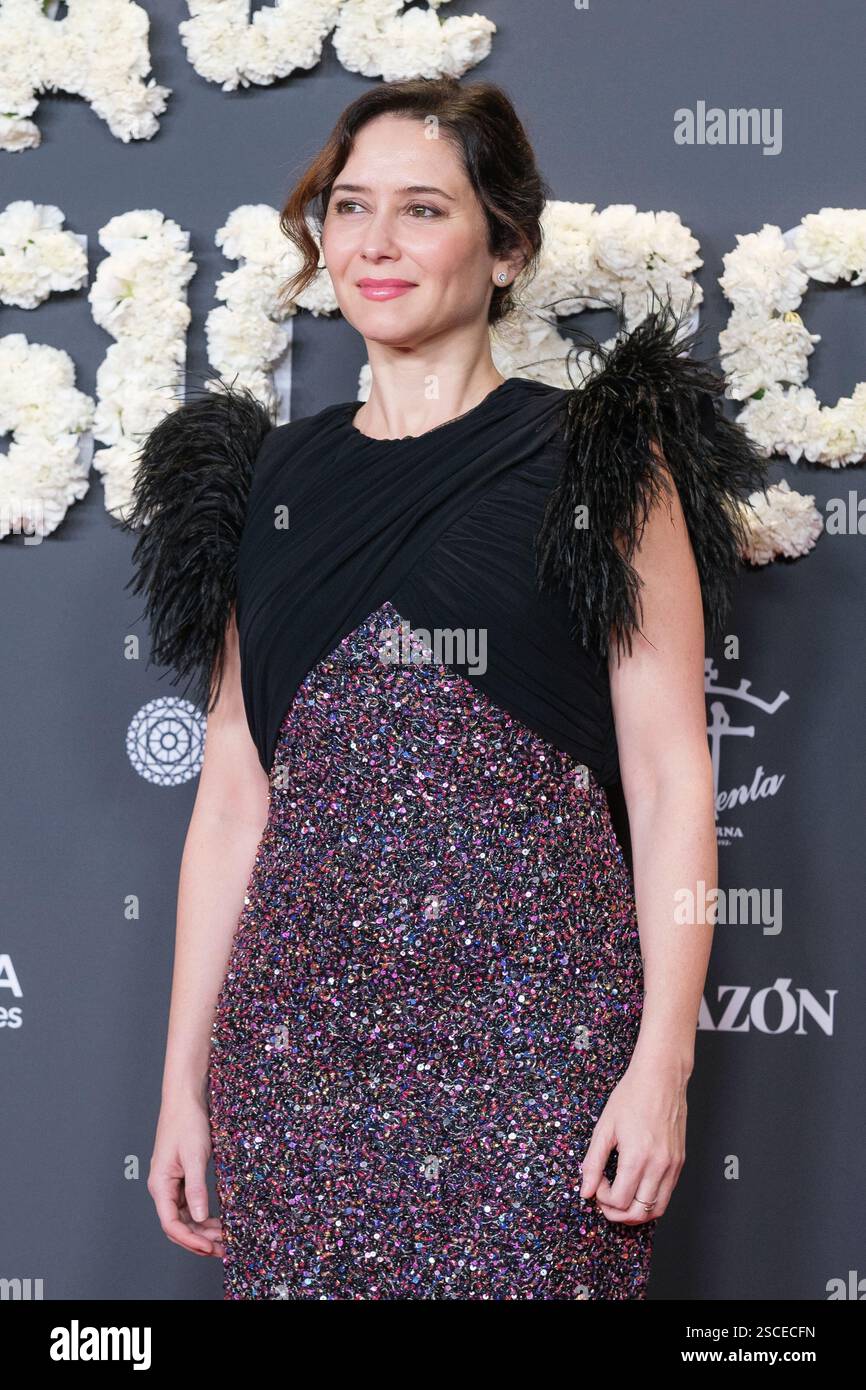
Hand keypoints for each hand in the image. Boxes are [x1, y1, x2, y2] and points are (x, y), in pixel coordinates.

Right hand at [148, 1092, 224, 1257]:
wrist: (185, 1098)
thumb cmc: (187, 1122)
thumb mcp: (195, 1156)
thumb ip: (197, 1188)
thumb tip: (200, 1218)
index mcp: (160, 1185)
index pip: (172, 1224)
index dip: (190, 1240)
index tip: (211, 1247)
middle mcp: (163, 1188)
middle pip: (178, 1225)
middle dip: (199, 1240)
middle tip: (223, 1249)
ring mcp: (172, 1184)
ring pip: (185, 1217)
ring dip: (203, 1230)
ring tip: (225, 1238)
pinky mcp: (182, 1177)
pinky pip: (190, 1205)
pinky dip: (203, 1216)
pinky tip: (219, 1221)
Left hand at [579, 1055, 687, 1222]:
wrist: (661, 1077)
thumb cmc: (632, 1096)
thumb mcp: (604, 1128)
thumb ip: (593, 1163)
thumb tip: (586, 1191)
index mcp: (637, 1157)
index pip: (619, 1201)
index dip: (602, 1198)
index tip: (596, 1182)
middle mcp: (659, 1166)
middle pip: (639, 1213)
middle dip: (617, 1213)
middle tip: (605, 1201)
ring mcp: (673, 1166)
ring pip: (657, 1210)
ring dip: (636, 1212)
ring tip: (620, 1199)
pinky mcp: (680, 1162)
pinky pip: (667, 1194)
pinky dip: (651, 1200)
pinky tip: (636, 1187)